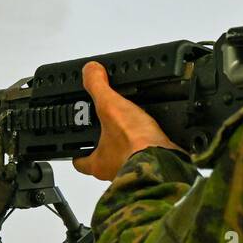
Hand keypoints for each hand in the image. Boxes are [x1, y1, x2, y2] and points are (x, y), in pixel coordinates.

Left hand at [72, 61, 179, 180]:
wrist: (165, 159)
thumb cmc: (134, 143)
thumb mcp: (110, 106)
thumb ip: (98, 87)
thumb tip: (90, 70)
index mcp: (98, 163)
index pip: (80, 162)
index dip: (77, 153)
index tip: (77, 144)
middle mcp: (115, 172)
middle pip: (104, 163)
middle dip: (106, 148)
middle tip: (108, 132)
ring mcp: (135, 170)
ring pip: (127, 162)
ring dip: (129, 149)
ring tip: (133, 129)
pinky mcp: (154, 167)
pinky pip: (148, 159)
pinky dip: (149, 148)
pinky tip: (152, 135)